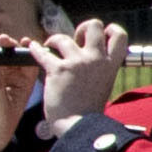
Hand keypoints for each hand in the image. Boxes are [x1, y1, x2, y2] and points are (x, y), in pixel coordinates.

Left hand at [30, 19, 129, 133]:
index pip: (120, 35)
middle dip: (83, 27)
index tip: (100, 34)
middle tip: (75, 39)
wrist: (78, 126)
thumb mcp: (104, 85)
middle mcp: (96, 60)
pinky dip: (35, 49)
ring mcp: (77, 63)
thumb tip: (91, 59)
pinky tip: (32, 48)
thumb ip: (100, 69)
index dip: (110, 29)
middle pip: (94, 25)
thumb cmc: (88, 111)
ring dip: (54, 40)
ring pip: (64, 37)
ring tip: (50, 47)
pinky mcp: (58, 70)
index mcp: (110, 65)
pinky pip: (42, 52)